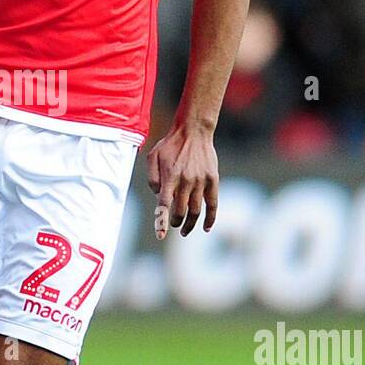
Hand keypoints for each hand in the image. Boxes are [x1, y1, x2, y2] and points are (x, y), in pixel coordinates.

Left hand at [146, 122, 218, 238]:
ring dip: (190, 224)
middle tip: (174, 225)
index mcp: (170, 177)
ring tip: (185, 230)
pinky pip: (213, 204)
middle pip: (181, 212)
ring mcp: (201, 181)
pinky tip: (206, 228)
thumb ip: (152, 178)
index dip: (162, 222)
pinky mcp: (213, 180)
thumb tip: (158, 196)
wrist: (194, 130)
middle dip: (175, 222)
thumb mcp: (152, 156)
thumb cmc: (170, 144)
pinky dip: (210, 218)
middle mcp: (186, 181)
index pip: (165, 205)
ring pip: (196, 211)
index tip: (160, 235)